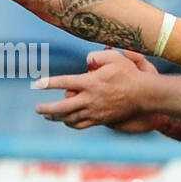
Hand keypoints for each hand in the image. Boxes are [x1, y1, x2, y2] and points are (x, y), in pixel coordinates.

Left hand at [33, 48, 159, 129]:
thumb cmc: (129, 74)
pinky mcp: (101, 120)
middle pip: (62, 107)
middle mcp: (90, 99)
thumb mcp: (114, 58)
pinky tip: (66, 121)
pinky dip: (71, 124)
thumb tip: (87, 60)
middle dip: (47, 109)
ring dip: (57, 118)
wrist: (144, 95)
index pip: (63, 82)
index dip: (47, 84)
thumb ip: (97, 56)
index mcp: (90, 82)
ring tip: (48, 116)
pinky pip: (82, 125)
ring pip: (70, 118)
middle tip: (37, 109)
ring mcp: (95, 111)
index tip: (36, 85)